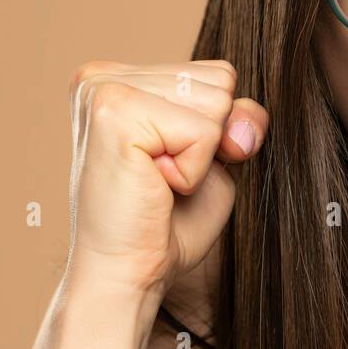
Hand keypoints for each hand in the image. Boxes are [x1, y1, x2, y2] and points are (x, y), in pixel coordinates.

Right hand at [64, 60, 267, 300]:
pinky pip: (204, 132)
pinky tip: (153, 185)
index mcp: (120, 77)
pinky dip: (193, 170)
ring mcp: (104, 88)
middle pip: (220, 79)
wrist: (128, 274)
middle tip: (162, 179)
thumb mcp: (216, 156)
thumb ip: (238, 119)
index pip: (216, 74)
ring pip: (216, 101)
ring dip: (201, 155)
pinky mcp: (115, 112)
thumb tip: (244, 125)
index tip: (169, 165)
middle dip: (211, 138)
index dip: (217, 127)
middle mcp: (103, 75)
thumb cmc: (167, 222)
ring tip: (156, 181)